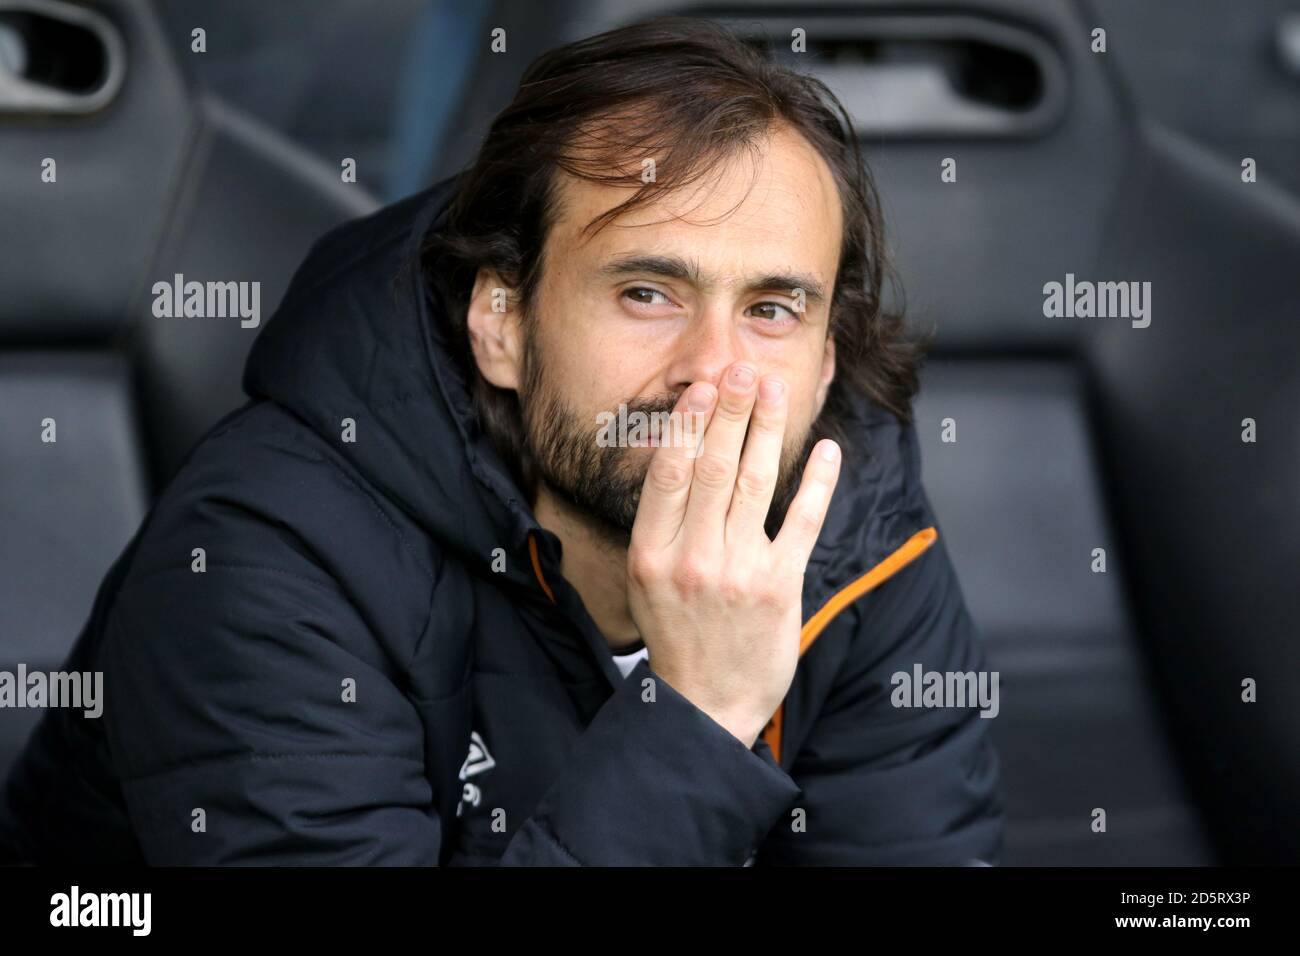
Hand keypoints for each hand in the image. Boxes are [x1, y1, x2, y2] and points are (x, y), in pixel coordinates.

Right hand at [626, 361, 841, 746]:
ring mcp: (738, 573)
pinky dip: (818, 483)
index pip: (671, 473)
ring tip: (776, 390)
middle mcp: (692, 559)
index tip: (703, 386)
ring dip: (768, 431)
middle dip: (731, 411)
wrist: (707, 705)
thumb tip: (681, 452)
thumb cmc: (677, 632)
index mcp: (651, 554)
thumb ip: (662, 522)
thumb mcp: (647, 579)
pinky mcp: (779, 587)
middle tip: (742, 369)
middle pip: (715, 468)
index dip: (689, 424)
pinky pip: (802, 522)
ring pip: (756, 484)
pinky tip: (827, 449)